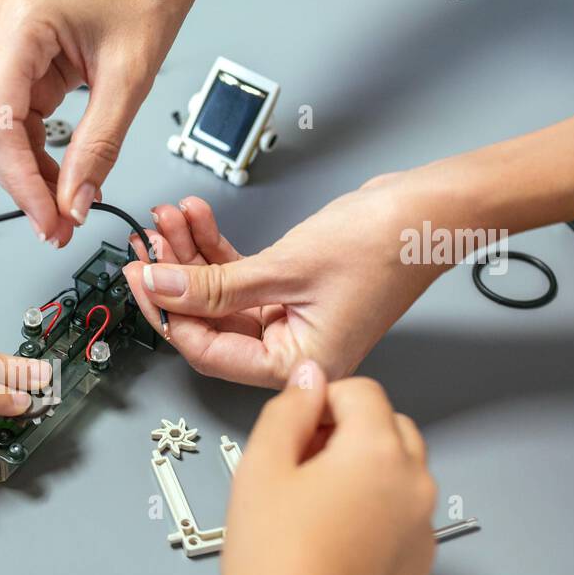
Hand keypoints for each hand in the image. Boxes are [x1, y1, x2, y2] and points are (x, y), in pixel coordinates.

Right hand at [0, 0, 210, 245]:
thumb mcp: (129, 80)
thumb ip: (99, 147)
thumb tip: (73, 202)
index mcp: (21, 25)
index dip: (19, 179)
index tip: (46, 217)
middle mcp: (1, 35)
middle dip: (22, 186)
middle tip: (55, 227)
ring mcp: (6, 51)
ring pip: (0, 136)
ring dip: (28, 178)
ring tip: (62, 213)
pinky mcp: (21, 67)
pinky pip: (18, 126)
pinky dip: (38, 160)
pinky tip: (62, 184)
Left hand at [124, 179, 447, 386]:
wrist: (432, 208)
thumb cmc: (387, 245)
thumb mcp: (284, 267)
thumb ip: (215, 285)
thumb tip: (162, 288)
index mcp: (298, 367)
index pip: (210, 353)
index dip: (168, 316)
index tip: (141, 281)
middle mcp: (292, 351)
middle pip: (209, 323)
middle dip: (174, 279)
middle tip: (145, 248)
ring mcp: (291, 320)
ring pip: (220, 295)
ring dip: (191, 257)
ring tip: (169, 221)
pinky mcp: (291, 291)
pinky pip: (239, 277)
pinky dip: (215, 250)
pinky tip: (195, 221)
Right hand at [218, 362, 435, 574]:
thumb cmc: (274, 564)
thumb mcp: (260, 470)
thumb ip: (288, 410)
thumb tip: (309, 380)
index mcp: (378, 451)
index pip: (361, 391)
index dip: (320, 402)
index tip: (292, 432)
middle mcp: (415, 484)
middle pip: (389, 428)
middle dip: (348, 433)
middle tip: (298, 469)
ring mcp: (424, 528)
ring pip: (399, 475)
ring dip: (363, 473)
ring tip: (311, 512)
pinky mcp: (421, 567)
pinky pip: (402, 519)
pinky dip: (374, 517)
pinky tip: (331, 547)